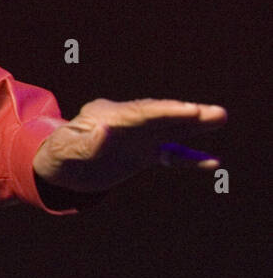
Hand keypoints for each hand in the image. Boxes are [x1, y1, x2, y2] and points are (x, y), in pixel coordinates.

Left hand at [33, 97, 226, 192]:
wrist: (56, 166)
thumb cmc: (57, 155)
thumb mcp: (64, 151)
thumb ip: (85, 143)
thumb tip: (105, 130)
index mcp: (106, 115)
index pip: (140, 112)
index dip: (164, 112)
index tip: (187, 111)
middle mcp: (126, 121)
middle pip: (159, 115)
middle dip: (186, 114)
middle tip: (214, 112)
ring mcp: (136, 136)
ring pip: (169, 129)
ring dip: (194, 125)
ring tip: (221, 117)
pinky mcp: (142, 153)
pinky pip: (170, 154)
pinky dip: (189, 157)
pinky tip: (211, 162)